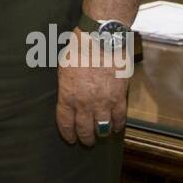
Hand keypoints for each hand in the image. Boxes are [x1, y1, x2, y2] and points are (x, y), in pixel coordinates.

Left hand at [55, 29, 129, 146]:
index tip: (70, 139)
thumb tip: (68, 97)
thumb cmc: (79, 50)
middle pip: (84, 130)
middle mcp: (84, 104)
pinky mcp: (119, 98)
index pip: (65, 123)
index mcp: (67, 96)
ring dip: (102, 133)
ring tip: (102, 134)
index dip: (68, 134)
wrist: (101, 41)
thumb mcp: (63, 69)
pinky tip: (116, 127)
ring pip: (102, 128)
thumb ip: (66, 87)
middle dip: (85, 138)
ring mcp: (102, 102)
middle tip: (87, 141)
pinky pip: (119, 118)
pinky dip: (118, 125)